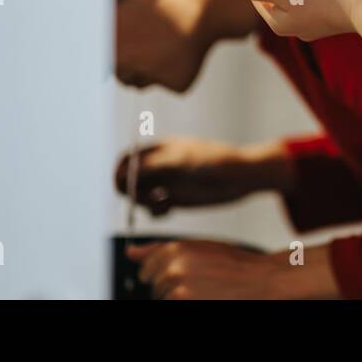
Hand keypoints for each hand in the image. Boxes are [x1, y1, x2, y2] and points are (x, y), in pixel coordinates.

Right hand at [113, 136, 292, 214]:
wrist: (241, 177)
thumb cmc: (215, 161)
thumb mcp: (182, 161)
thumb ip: (153, 166)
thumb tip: (124, 172)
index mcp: (160, 149)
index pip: (128, 158)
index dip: (120, 171)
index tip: (122, 184)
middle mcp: (160, 166)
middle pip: (129, 179)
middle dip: (130, 190)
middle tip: (144, 197)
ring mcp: (167, 183)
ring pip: (140, 195)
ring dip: (143, 202)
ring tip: (162, 201)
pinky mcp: (176, 199)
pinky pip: (154, 208)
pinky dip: (155, 212)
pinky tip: (169, 209)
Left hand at [126, 239, 338, 298]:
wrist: (264, 280)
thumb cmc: (235, 265)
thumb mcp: (198, 248)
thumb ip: (159, 250)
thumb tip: (131, 253)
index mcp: (173, 249)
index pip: (146, 270)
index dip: (164, 275)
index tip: (186, 276)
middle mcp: (171, 267)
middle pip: (153, 288)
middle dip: (171, 288)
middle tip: (202, 284)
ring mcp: (176, 288)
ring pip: (162, 299)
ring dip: (179, 299)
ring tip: (206, 292)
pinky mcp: (183, 302)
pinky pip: (170, 305)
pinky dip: (186, 303)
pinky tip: (206, 298)